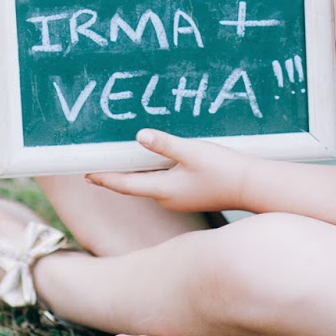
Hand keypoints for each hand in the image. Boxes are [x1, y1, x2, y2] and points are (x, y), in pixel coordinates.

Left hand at [86, 129, 253, 213]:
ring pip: (147, 184)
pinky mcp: (187, 195)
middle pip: (133, 185)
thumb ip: (164, 144)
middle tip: (94, 165)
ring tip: (117, 160)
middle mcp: (167, 198)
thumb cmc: (223, 169)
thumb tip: (139, 136)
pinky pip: (161, 183)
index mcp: (164, 190)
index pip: (125, 185)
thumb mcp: (191, 152)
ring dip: (132, 173)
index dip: (104, 178)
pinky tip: (149, 161)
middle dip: (115, 175)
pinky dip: (150, 172)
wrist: (250, 186)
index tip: (86, 174)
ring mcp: (177, 199)